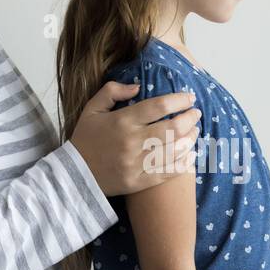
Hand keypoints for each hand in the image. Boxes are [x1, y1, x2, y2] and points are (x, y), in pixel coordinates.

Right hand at [69, 82, 200, 196]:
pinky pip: (168, 172)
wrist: (74, 174)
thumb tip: (137, 87)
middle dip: (190, 118)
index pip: (158, 106)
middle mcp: (132, 142)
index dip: (179, 100)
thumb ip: (112, 91)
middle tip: (196, 113)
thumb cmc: (85, 138)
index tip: (189, 97)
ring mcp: (137, 164)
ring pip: (174, 150)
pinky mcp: (139, 182)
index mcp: (122, 121)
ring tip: (194, 131)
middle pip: (172, 128)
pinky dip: (184, 163)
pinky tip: (191, 154)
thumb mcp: (92, 108)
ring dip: (190, 138)